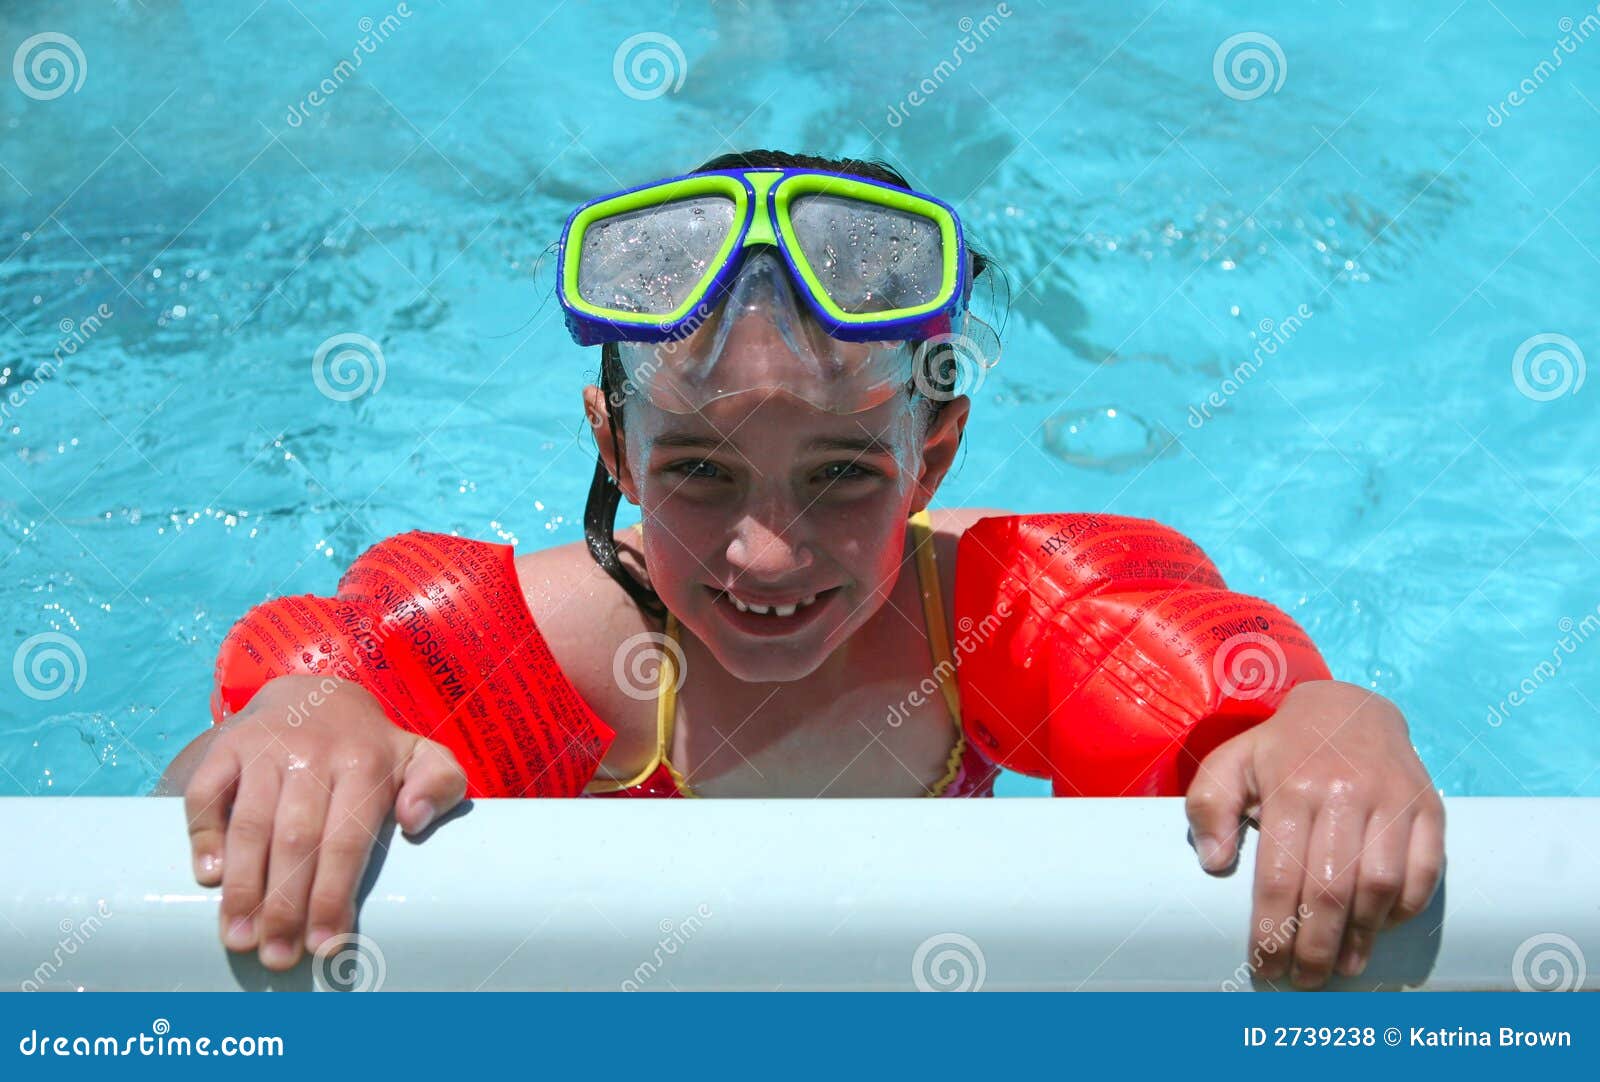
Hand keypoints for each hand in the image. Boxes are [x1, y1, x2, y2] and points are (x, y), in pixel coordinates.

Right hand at [183, 675, 466, 970]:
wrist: (318, 693)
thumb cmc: (372, 748)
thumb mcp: (421, 756)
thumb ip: (439, 783)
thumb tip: (415, 821)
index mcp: (365, 761)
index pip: (348, 839)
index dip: (334, 896)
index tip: (325, 946)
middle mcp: (313, 752)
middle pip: (296, 839)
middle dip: (285, 905)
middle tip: (277, 957)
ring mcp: (266, 747)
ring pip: (250, 824)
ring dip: (243, 887)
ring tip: (240, 937)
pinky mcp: (227, 745)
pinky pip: (206, 794)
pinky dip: (204, 836)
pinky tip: (208, 878)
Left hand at [1185, 679, 1443, 988]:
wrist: (1349, 707)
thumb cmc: (1280, 748)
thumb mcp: (1229, 763)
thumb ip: (1208, 808)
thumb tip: (1214, 864)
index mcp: (1290, 786)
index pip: (1280, 874)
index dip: (1272, 929)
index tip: (1264, 965)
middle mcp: (1345, 793)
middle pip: (1332, 888)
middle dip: (1316, 946)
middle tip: (1305, 980)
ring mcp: (1393, 800)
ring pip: (1381, 884)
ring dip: (1362, 935)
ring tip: (1343, 966)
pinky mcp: (1428, 807)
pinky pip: (1424, 870)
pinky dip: (1405, 908)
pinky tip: (1380, 928)